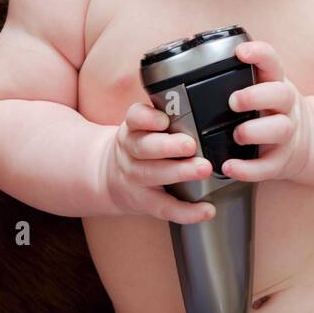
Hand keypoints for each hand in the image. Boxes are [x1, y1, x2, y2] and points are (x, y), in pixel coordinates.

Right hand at [102, 102, 216, 224]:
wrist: (106, 177)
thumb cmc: (139, 146)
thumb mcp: (141, 127)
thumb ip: (164, 115)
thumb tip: (202, 101)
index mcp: (132, 129)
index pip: (135, 118)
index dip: (147, 118)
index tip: (163, 119)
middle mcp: (131, 152)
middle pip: (145, 147)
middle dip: (168, 146)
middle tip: (191, 144)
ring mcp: (135, 178)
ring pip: (153, 176)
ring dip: (180, 173)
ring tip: (203, 169)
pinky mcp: (144, 202)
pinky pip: (165, 208)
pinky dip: (187, 211)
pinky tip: (207, 210)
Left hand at [220, 40, 313, 182]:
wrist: (306, 141)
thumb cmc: (269, 109)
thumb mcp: (261, 86)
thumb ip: (231, 73)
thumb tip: (186, 45)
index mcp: (276, 83)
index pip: (273, 62)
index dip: (259, 54)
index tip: (240, 51)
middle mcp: (285, 106)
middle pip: (280, 95)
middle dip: (256, 96)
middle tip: (233, 101)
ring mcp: (287, 133)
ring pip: (279, 129)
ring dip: (255, 130)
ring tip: (237, 134)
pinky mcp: (282, 160)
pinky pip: (268, 166)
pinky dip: (249, 168)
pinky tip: (230, 166)